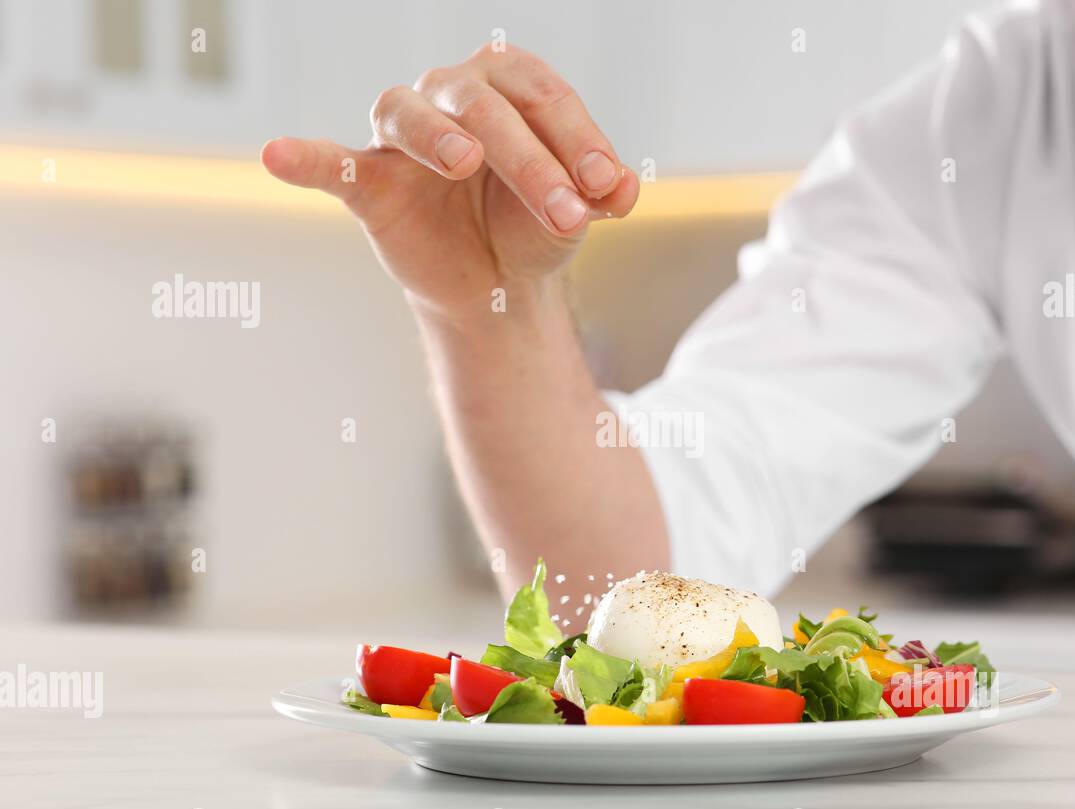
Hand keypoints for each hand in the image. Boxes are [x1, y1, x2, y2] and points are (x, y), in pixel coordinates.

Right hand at [261, 44, 638, 317]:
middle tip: (568, 214)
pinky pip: (330, 164)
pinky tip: (275, 154)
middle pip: (483, 104)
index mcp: (511, 86)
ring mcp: (405, 137)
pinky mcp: (369, 183)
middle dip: (530, 160)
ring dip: (437, 136)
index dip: (579, 139)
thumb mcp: (578, 212)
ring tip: (465, 162)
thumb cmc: (534, 226)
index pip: (544, 96)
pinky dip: (303, 157)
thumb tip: (626, 190)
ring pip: (408, 112)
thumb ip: (600, 194)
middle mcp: (453, 94)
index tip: (609, 189)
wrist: (497, 283)